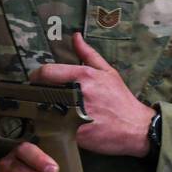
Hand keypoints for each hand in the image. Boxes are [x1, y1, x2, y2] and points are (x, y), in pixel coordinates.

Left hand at [28, 32, 154, 157]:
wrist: (136, 127)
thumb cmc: (121, 99)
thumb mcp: (108, 72)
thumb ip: (88, 54)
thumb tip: (76, 37)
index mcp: (84, 76)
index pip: (46, 72)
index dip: (36, 76)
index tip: (35, 80)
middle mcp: (78, 94)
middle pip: (42, 92)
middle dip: (39, 94)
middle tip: (43, 97)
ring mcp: (76, 115)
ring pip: (45, 112)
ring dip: (44, 111)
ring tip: (51, 112)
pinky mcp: (75, 134)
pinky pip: (55, 129)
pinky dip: (53, 128)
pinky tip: (59, 127)